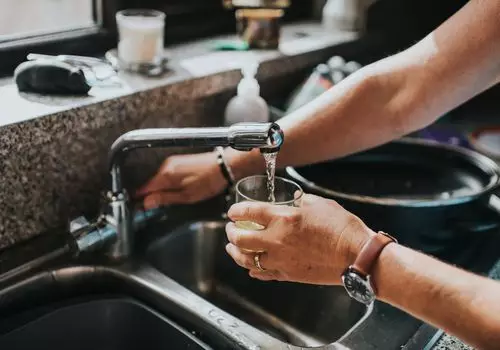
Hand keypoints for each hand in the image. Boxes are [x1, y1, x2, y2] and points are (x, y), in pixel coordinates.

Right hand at [136, 152, 226, 208]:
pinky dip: (168, 183)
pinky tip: (176, 189)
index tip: (140, 208)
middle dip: (151, 195)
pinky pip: (167, 174)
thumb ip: (165, 198)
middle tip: (156, 208)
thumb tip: (147, 202)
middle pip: (151, 183)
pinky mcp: (179, 161)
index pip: (144, 188)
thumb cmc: (208, 181)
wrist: (224, 165)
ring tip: (168, 199)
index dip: (141, 199)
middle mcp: (166, 166)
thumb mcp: (186, 196)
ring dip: (160, 189)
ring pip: (159, 179)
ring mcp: (172, 162)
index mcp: (165, 175)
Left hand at [225, 194, 374, 284]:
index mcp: (283, 218)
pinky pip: (263, 274)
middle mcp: (276, 240)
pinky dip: (253, 270)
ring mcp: (280, 260)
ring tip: (232, 248)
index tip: (232, 212)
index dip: (235, 211)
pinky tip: (251, 267)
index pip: (248, 213)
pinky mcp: (288, 275)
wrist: (356, 256)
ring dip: (235, 253)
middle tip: (230, 229)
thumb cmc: (342, 228)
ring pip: (246, 260)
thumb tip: (294, 199)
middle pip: (240, 239)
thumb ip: (301, 201)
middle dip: (230, 232)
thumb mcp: (320, 204)